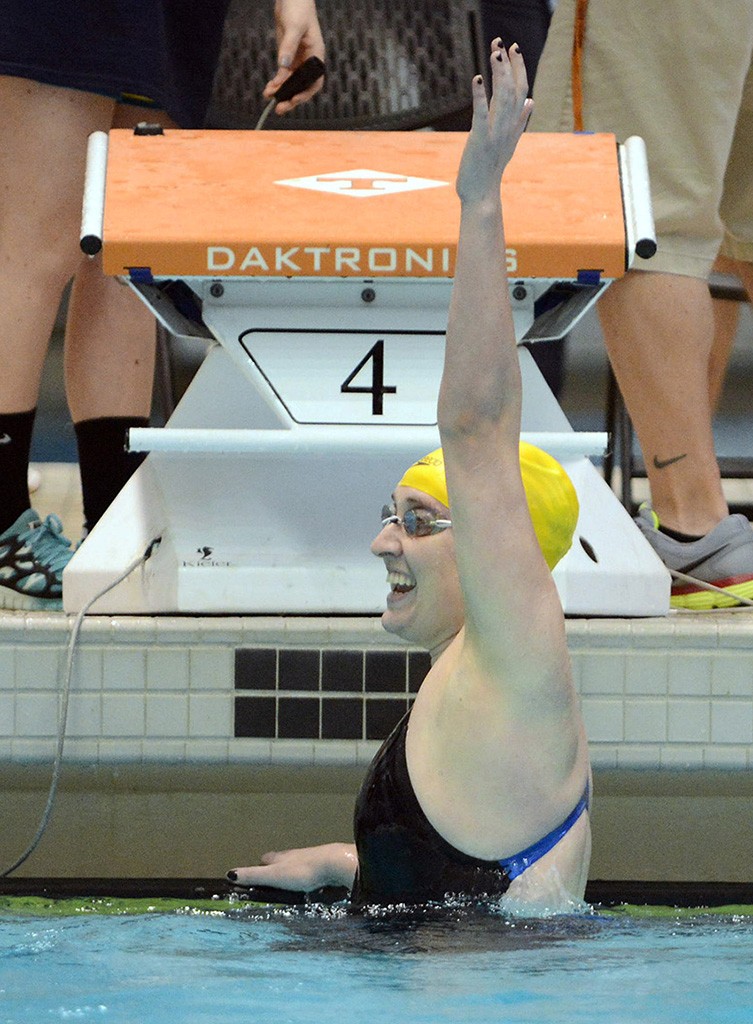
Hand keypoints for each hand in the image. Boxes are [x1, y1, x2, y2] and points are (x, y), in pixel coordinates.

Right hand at [227, 843, 357, 891]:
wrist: (333, 863)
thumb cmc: (301, 871)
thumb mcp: (274, 876)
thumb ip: (254, 875)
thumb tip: (230, 873)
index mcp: (281, 857)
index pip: (267, 858)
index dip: (262, 864)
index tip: (258, 868)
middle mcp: (294, 855)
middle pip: (283, 859)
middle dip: (277, 866)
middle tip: (273, 876)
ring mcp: (310, 859)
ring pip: (297, 863)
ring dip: (293, 871)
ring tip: (290, 881)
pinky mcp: (324, 865)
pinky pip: (312, 870)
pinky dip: (308, 876)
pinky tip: (311, 883)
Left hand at [264, 0, 325, 113]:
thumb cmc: (298, 8)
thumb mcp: (294, 26)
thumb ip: (288, 46)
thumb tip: (283, 65)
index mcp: (316, 55)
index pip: (314, 81)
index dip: (305, 93)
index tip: (294, 99)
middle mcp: (308, 62)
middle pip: (302, 86)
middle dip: (291, 98)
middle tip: (279, 108)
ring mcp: (298, 61)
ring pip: (291, 83)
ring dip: (281, 93)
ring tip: (269, 99)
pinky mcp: (287, 58)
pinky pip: (283, 76)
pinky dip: (276, 84)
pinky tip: (268, 90)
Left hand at [456, 40, 532, 203]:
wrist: (482, 194)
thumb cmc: (490, 169)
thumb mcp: (508, 142)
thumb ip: (520, 120)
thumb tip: (531, 101)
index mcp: (513, 125)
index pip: (521, 91)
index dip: (519, 69)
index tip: (514, 49)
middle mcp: (507, 127)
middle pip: (514, 90)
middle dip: (510, 65)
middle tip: (503, 43)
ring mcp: (495, 134)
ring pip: (503, 98)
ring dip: (500, 74)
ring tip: (495, 52)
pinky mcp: (480, 140)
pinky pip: (482, 115)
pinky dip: (480, 96)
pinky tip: (478, 79)